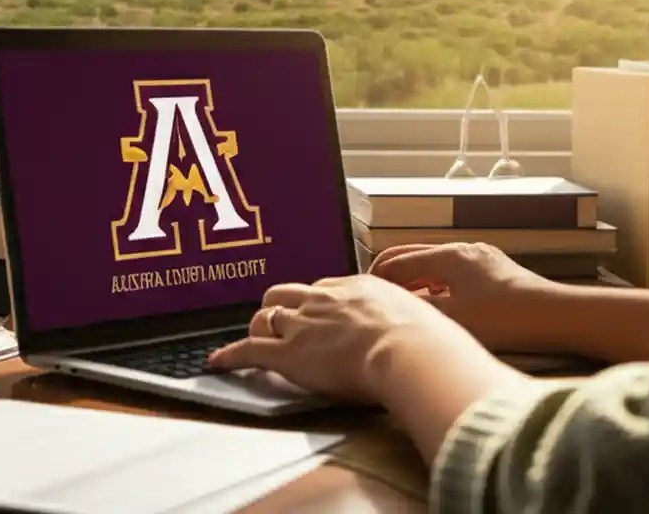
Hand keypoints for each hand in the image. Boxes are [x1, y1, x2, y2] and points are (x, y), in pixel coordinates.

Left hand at [207, 274, 497, 403]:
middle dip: (279, 307)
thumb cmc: (426, 341)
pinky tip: (218, 362)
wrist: (410, 350)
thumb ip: (413, 323)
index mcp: (358, 286)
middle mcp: (326, 298)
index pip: (325, 288)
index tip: (318, 313)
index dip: (316, 303)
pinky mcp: (288, 352)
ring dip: (259, 330)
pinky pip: (249, 350)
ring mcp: (304, 324)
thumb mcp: (423, 319)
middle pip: (287, 293)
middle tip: (279, 324)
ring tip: (255, 342)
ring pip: (266, 317)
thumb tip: (430, 338)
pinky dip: (230, 355)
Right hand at [369, 243, 563, 352]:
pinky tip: (438, 302)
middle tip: (372, 293)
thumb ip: (417, 312)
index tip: (359, 294)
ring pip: (435, 263)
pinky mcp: (494, 270)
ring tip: (400, 300)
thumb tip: (392, 309)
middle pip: (414, 256)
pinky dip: (436, 283)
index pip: (398, 261)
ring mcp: (480, 257)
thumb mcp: (452, 319)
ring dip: (414, 279)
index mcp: (447, 256)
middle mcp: (462, 249)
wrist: (552, 314)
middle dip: (391, 273)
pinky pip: (454, 272)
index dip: (375, 278)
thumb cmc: (503, 318)